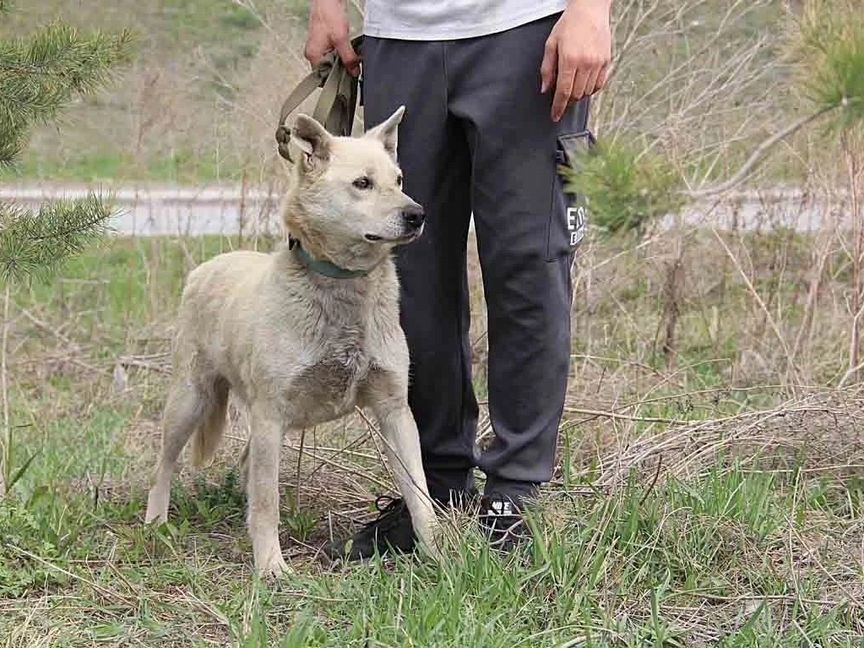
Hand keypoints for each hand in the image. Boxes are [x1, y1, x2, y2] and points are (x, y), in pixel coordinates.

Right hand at [304, 0, 359, 76]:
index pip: (324, 77)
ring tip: (352, 60)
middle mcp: (313, 53)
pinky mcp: (324, 42)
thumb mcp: (341, 39)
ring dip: (342, 62)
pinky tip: (349, 52)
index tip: (349, 78)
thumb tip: (354, 72)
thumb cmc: (328, 14)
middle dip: (341, 70)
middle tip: (353, 68)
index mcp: (313, 55)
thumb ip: (348, 58)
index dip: (338, 78)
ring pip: (332, 62)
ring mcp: (318, 47)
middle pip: (328, 70)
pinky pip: (333, 54)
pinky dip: (341, 54)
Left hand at [540, 0, 612, 121]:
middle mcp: (586, 63)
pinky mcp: (607, 61)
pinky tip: (584, 82)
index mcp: (570, 59)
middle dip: (567, 100)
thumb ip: (547, 68)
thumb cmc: (569, 24)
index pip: (563, 92)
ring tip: (572, 86)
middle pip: (576, 95)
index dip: (558, 107)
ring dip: (579, 94)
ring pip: (588, 92)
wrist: (590, 10)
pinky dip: (591, 88)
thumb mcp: (551, 44)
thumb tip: (545, 88)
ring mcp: (598, 63)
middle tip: (562, 98)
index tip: (555, 116)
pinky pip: (599, 84)